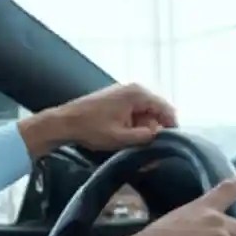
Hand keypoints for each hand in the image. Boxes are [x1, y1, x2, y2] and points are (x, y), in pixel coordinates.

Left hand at [18, 83, 177, 157]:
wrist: (64, 122)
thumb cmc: (91, 129)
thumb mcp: (121, 138)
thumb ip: (144, 137)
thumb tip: (159, 136)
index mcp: (138, 94)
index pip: (165, 108)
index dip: (170, 126)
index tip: (171, 143)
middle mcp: (133, 88)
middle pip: (155, 110)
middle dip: (154, 128)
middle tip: (149, 146)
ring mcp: (123, 92)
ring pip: (144, 112)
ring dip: (142, 128)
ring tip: (134, 143)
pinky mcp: (115, 99)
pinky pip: (133, 111)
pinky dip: (133, 124)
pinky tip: (125, 136)